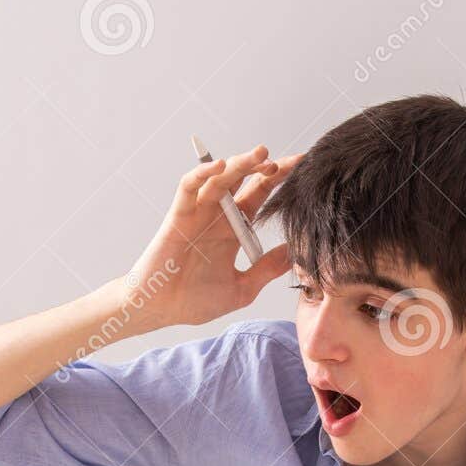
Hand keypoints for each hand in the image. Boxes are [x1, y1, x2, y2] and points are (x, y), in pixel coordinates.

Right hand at [124, 145, 301, 330]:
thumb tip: (295, 253)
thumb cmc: (195, 301)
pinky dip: (203, 173)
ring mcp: (198, 212)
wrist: (161, 310)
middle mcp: (218, 215)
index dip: (281, 181)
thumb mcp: (242, 288)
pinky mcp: (179, 214)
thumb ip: (267, 269)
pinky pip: (190, 186)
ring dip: (241, 163)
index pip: (261, 195)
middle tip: (291, 161)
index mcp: (234, 229)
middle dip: (267, 167)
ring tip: (261, 155)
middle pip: (246, 180)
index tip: (304, 170)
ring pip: (221, 177)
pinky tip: (220, 166)